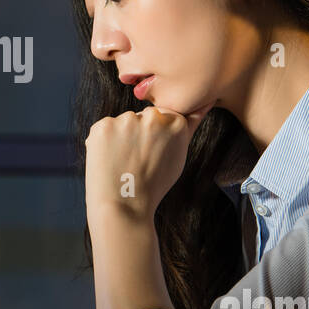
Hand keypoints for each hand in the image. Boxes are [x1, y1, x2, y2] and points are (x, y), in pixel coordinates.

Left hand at [84, 105, 200, 223]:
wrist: (124, 206)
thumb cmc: (153, 184)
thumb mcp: (179, 155)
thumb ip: (189, 127)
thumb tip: (205, 102)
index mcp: (175, 122)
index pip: (163, 117)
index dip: (155, 138)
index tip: (152, 154)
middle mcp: (152, 117)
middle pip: (142, 117)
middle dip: (139, 133)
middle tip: (136, 161)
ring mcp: (126, 120)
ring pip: (123, 123)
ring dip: (121, 136)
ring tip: (122, 162)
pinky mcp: (103, 126)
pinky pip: (104, 128)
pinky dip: (104, 142)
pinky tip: (109, 160)